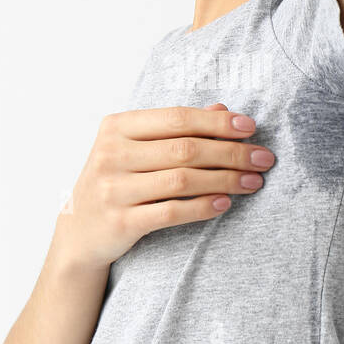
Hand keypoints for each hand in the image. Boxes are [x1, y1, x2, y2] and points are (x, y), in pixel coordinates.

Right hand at [54, 103, 275, 269]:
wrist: (80, 234)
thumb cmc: (118, 182)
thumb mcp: (137, 149)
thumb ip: (177, 129)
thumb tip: (224, 109)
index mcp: (116, 127)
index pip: (177, 118)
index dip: (217, 123)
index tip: (250, 128)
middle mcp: (111, 154)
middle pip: (185, 149)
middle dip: (231, 153)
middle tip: (263, 159)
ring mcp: (113, 189)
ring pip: (182, 180)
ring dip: (225, 180)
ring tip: (253, 182)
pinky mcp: (121, 221)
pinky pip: (171, 212)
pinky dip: (203, 207)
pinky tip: (225, 203)